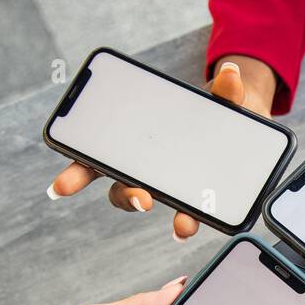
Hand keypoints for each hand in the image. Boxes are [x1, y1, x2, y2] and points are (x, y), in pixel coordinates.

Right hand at [46, 61, 273, 240]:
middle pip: (125, 189)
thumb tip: (231, 74)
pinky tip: (189, 229)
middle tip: (142, 200)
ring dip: (170, 215)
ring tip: (181, 225)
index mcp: (136, 144)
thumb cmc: (215, 112)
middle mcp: (147, 168)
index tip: (60, 189)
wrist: (244, 125)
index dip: (76, 175)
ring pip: (158, 204)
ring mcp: (171, 184)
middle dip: (128, 198)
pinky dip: (189, 221)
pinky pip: (188, 213)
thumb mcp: (219, 99)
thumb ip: (224, 90)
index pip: (98, 160)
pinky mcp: (197, 198)